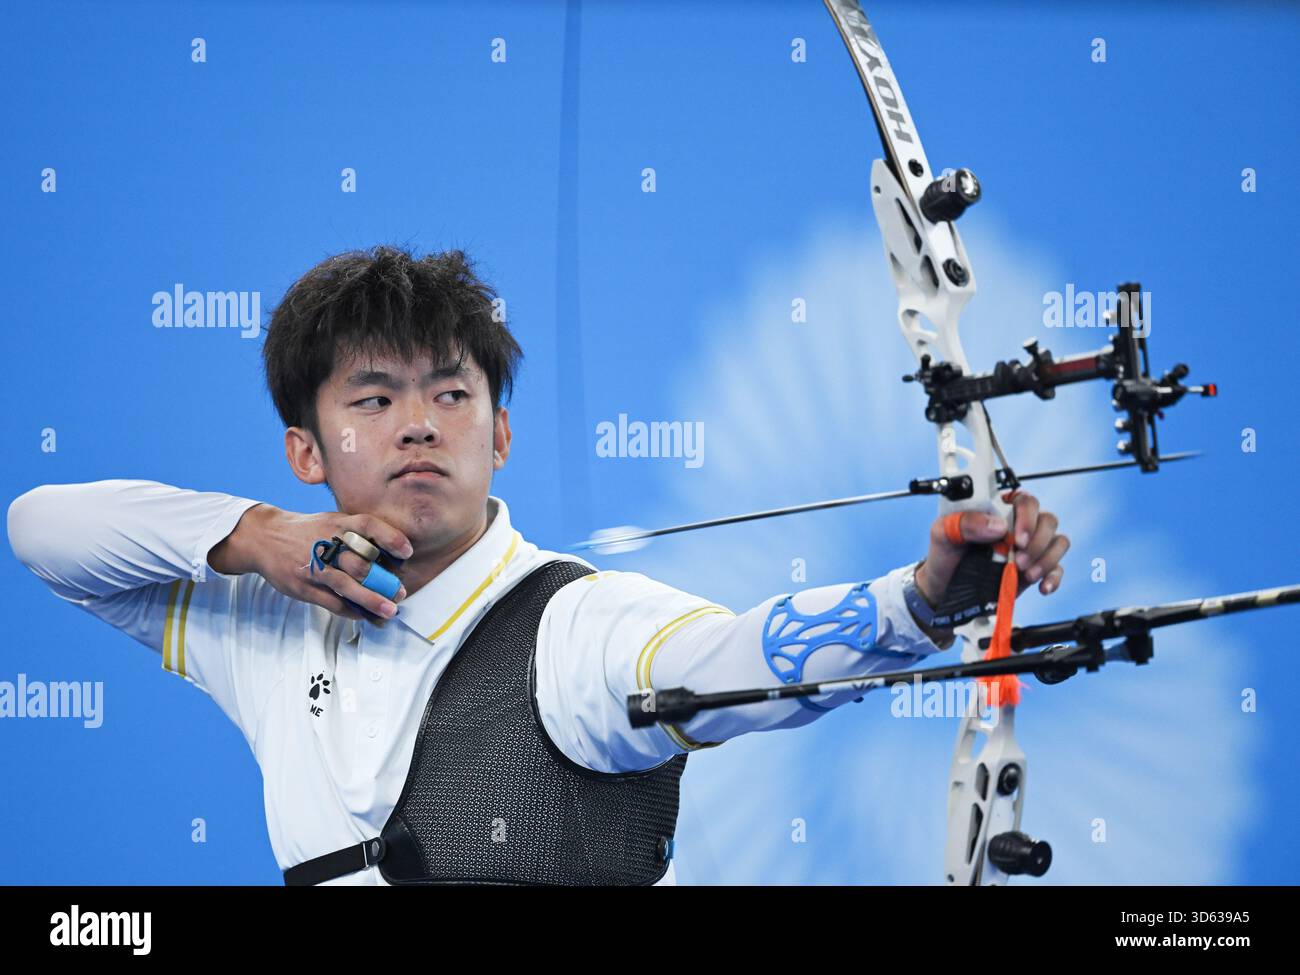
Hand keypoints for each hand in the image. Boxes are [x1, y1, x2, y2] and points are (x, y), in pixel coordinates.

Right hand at [210, 504, 412, 623]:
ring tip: (389, 611)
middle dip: (383, 581)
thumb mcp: (331, 521)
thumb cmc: (308, 531)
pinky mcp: (303, 586)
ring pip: (346, 587)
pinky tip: (364, 615)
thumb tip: (391, 554)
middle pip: (359, 563)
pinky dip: (351, 610)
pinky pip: (331, 602)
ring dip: (371, 601)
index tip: (407, 552)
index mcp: (336, 524)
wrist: (264, 538)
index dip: (390, 538)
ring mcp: (313, 567)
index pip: (368, 526)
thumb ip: (357, 534)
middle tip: (400, 592)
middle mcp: (325, 544)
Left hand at [915, 490, 1069, 611]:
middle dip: (1037, 541)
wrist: (944, 588)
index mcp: (999, 509)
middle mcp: (1019, 525)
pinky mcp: (1035, 569)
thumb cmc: (946, 553)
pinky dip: (1053, 577)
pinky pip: (1058, 568)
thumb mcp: (943, 533)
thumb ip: (966, 522)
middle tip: (1018, 559)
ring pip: (1058, 542)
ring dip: (1047, 558)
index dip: (1027, 516)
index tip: (1017, 536)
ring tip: (1024, 573)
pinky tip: (1042, 587)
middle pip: (1048, 520)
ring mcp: (1030, 547)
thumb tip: (997, 525)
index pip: (1025, 500)